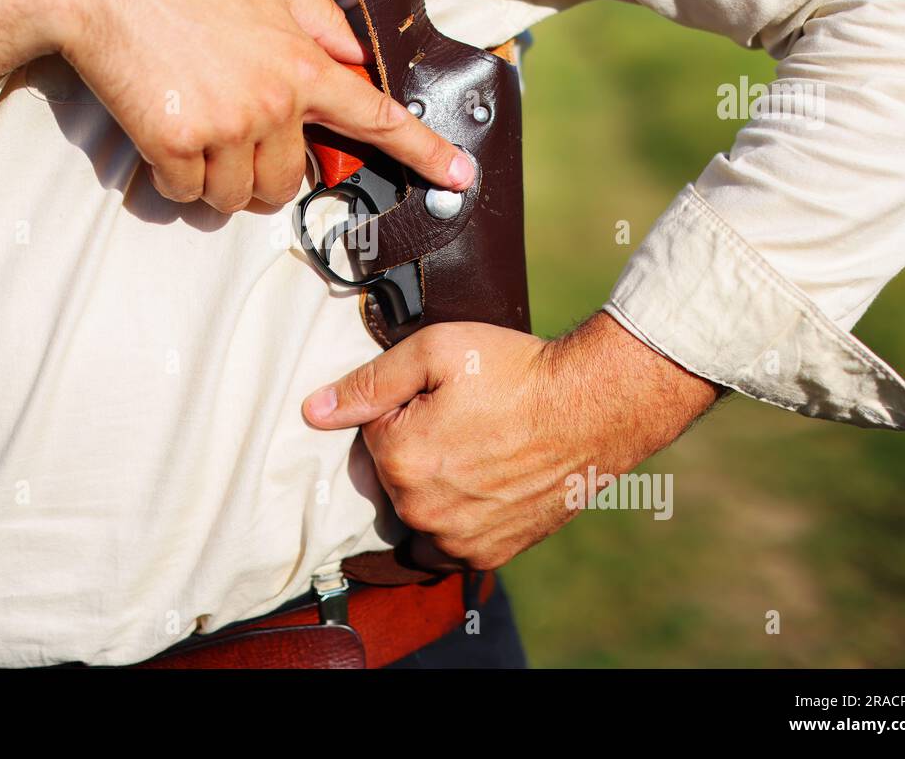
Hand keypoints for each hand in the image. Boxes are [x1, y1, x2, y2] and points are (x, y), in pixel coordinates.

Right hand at [49, 0, 473, 211]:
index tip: (459, 176)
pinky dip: (175, 177)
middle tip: (231, 135)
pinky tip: (162, 131)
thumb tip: (353, 59)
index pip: (376, 117)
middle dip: (263, 173)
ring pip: (236, 198)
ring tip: (193, 129)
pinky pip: (186, 193)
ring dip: (218, 181)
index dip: (423, 151)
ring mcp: (223, 127)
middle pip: (286, 184)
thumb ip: (318, 19)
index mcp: (302, 62)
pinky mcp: (173, 144)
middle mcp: (271, 102)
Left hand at [301, 312, 720, 569]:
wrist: (592, 407)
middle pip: (391, 475)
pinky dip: (455, 521)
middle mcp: (421, 510)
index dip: (405, 408)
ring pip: (416, 511)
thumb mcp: (435, 351)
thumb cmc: (515, 371)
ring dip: (433, 487)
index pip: (371, 432)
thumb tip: (312, 411)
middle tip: (465, 419)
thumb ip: (368, 383)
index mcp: (398, 459)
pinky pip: (447, 544)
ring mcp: (456, 539)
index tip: (441, 397)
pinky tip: (483, 486)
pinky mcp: (488, 554)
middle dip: (415, 447)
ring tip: (477, 451)